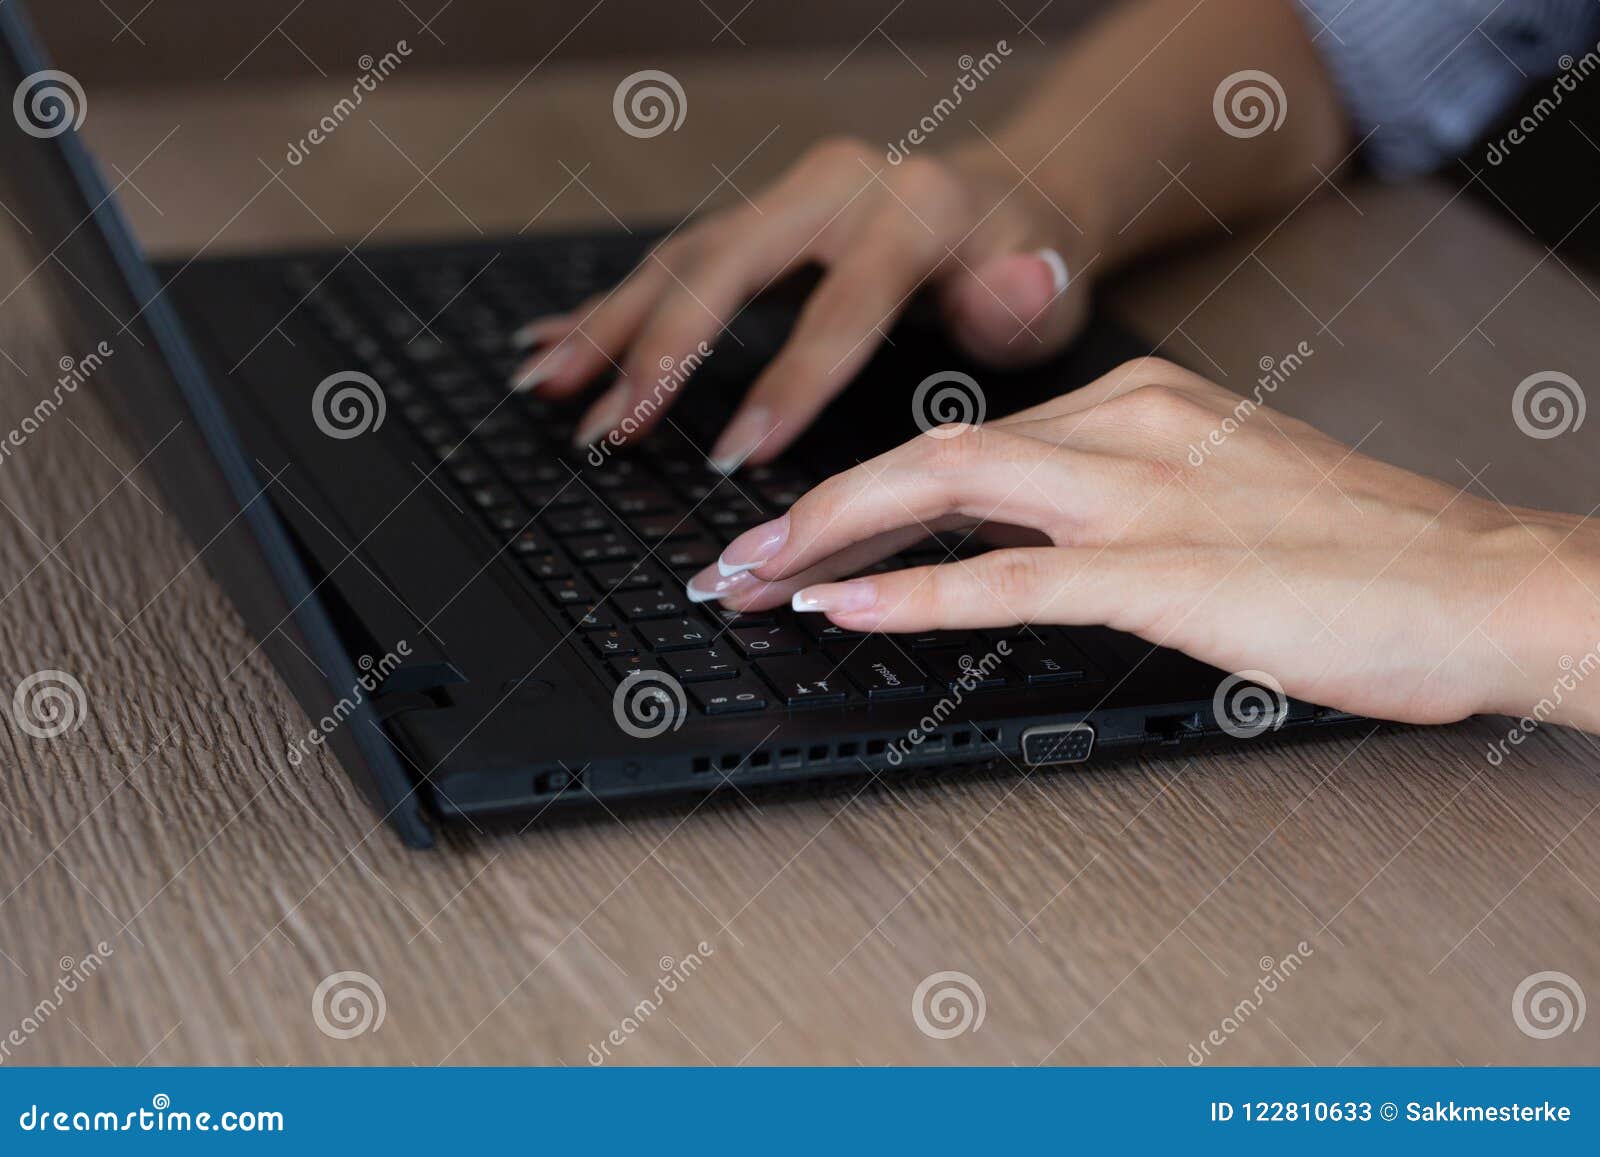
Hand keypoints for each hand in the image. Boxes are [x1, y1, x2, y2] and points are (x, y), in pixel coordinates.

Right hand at [510, 137, 1091, 468]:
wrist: (1009, 193)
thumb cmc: (1026, 255)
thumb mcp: (1051, 279)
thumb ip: (1031, 294)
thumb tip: (1022, 284)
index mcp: (908, 211)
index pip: (836, 308)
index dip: (786, 386)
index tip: (734, 458)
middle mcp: (834, 189)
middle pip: (725, 267)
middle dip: (657, 352)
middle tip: (609, 430)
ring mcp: (785, 198)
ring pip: (680, 260)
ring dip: (608, 328)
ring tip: (549, 389)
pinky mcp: (755, 219)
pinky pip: (671, 262)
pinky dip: (610, 307)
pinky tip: (555, 344)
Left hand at [690, 358, 1599, 729]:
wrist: (1488, 583)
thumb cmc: (1369, 556)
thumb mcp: (1228, 497)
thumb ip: (1128, 506)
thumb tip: (1036, 549)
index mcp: (1141, 404)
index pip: (967, 439)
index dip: (866, 489)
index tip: (802, 528)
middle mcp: (1129, 427)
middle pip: (930, 452)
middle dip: (815, 507)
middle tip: (734, 557)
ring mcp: (1143, 493)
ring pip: (947, 493)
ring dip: (831, 538)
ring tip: (750, 578)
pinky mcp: (1166, 568)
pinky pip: (1007, 577)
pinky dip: (911, 595)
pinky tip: (840, 607)